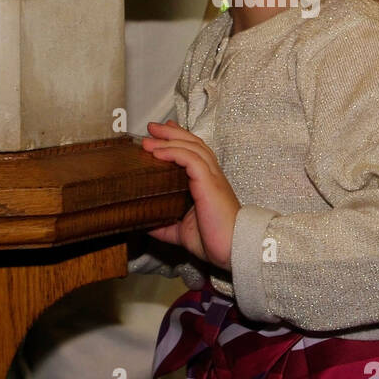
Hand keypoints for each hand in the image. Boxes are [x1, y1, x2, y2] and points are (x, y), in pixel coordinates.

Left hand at [141, 120, 239, 270]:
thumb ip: (165, 225)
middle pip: (193, 143)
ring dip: (169, 139)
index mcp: (207, 183)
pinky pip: (191, 159)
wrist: (234, 250)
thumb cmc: (214, 242)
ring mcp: (212, 177)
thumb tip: (145, 223)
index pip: (194, 152)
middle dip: (171, 132)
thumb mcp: (182, 232)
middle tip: (152, 127)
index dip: (178, 139)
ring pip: (192, 147)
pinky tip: (158, 152)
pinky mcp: (210, 182)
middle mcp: (212, 175)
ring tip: (150, 136)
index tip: (162, 133)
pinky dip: (174, 152)